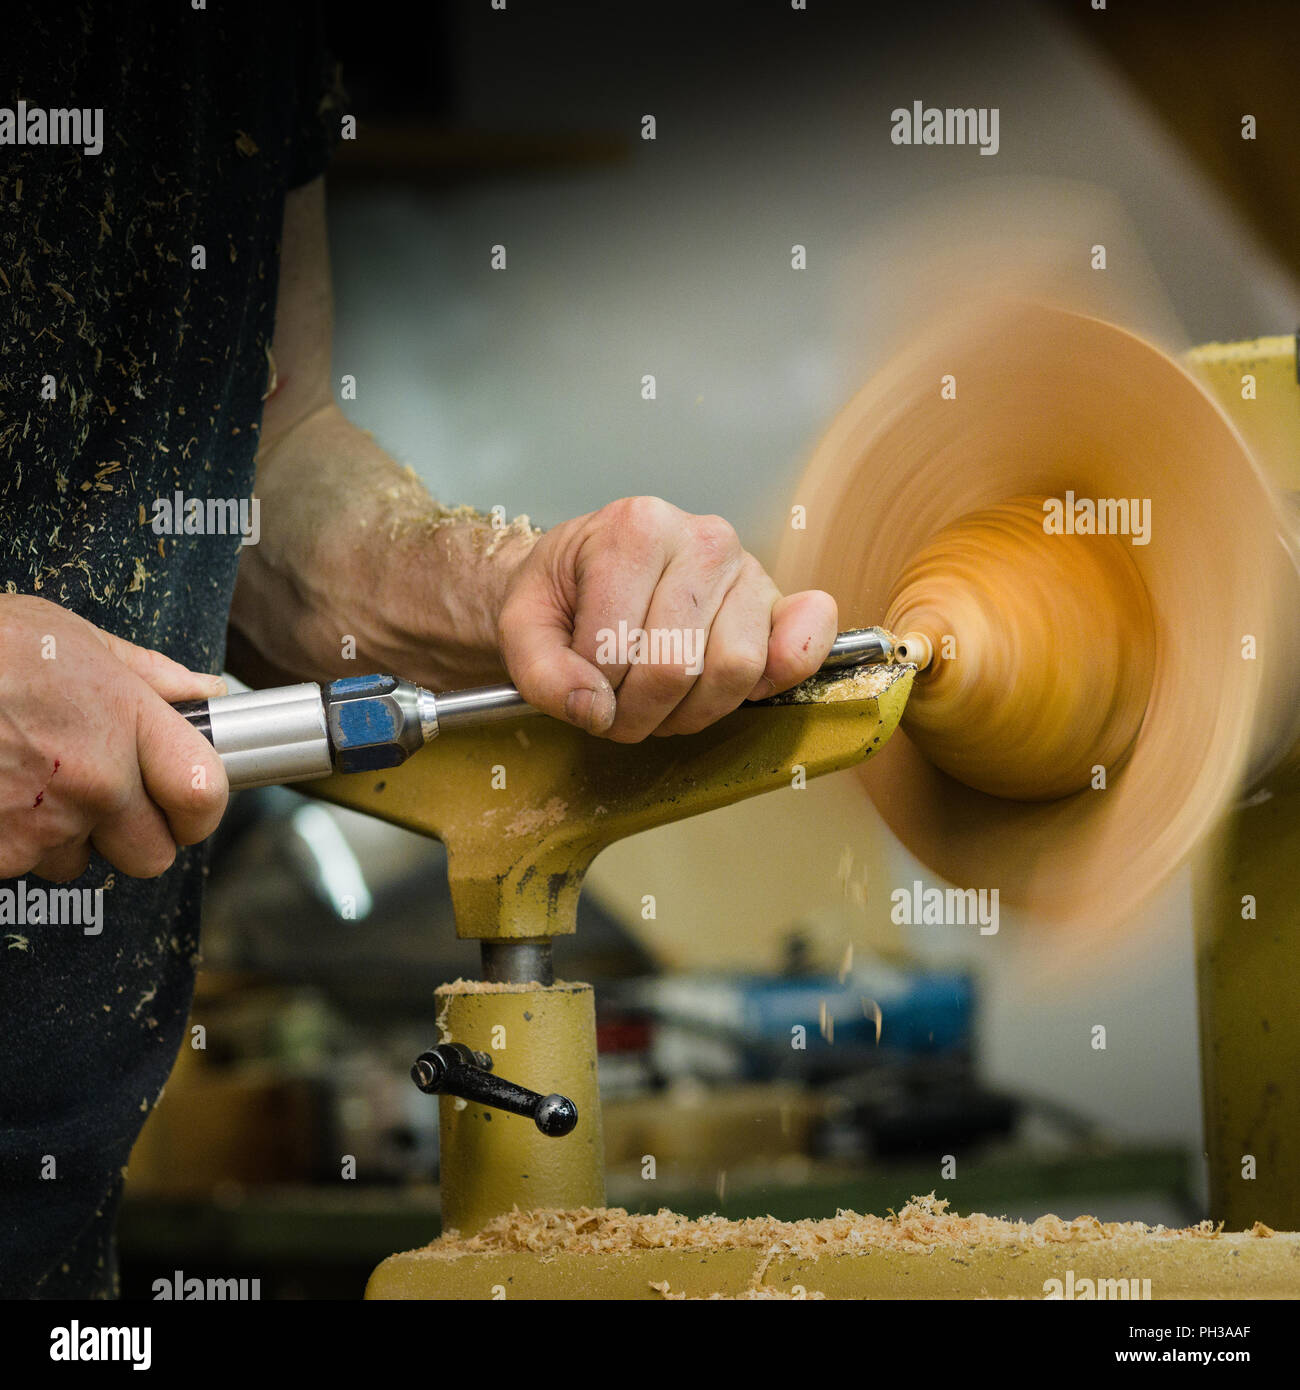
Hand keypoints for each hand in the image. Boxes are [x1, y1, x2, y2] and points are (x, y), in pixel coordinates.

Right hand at [0, 596, 228, 880]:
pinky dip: (8, 843)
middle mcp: (94, 779)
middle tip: (95, 797)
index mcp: (125, 720)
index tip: (187, 807)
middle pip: (151, 854)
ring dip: (59, 837)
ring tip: (22, 778)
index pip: (203, 794)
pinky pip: (20, 867)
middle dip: (129, 836)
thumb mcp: (71, 637)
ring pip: (77, 863)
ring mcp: (42, 823)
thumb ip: (149, 674)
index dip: (199, 809)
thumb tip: (205, 692)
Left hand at [497, 496, 837, 740]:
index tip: (581, 689)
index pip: (616, 647)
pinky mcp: (778, 601)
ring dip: (689, 712)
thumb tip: (593, 708)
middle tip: (618, 710)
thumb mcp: (523, 625)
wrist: (590, 574)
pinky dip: (780, 677)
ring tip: (659, 703)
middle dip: (638, 712)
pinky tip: (739, 688)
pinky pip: (798, 648)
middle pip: (675, 666)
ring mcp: (747, 567)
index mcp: (635, 528)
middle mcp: (702, 536)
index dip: (593, 692)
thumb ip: (540, 671)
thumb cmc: (563, 595)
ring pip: (732, 671)